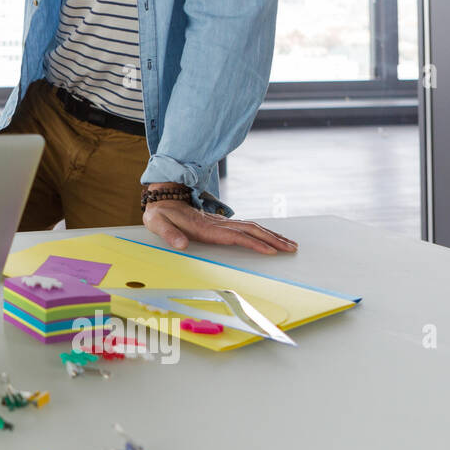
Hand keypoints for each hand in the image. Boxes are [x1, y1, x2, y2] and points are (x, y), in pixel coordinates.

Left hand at [142, 198, 297, 254]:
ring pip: (252, 228)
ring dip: (271, 236)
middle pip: (251, 231)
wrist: (162, 199)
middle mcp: (218, 224)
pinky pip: (246, 229)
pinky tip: (271, 238)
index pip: (235, 236)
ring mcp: (221, 223)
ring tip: (290, 244)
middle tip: (291, 249)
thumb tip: (181, 245)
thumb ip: (169, 234)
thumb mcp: (158, 223)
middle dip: (272, 239)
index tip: (270, 250)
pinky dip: (262, 234)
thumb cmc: (160, 214)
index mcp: (206, 227)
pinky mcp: (221, 224)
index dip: (253, 243)